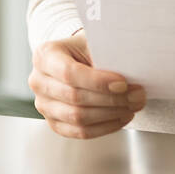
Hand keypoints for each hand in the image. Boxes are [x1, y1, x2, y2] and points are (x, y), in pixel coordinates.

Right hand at [30, 31, 145, 138]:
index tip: (123, 83)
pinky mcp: (53, 122)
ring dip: (110, 114)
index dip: (98, 81)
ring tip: (132, 106)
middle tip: (136, 95)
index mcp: (45, 55)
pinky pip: (80, 132)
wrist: (74, 58)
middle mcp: (38, 80)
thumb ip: (106, 53)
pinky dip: (104, 127)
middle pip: (74, 97)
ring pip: (78, 118)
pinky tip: (121, 117)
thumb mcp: (93, 41)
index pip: (69, 72)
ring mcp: (43, 104)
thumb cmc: (85, 48)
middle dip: (111, 99)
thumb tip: (131, 70)